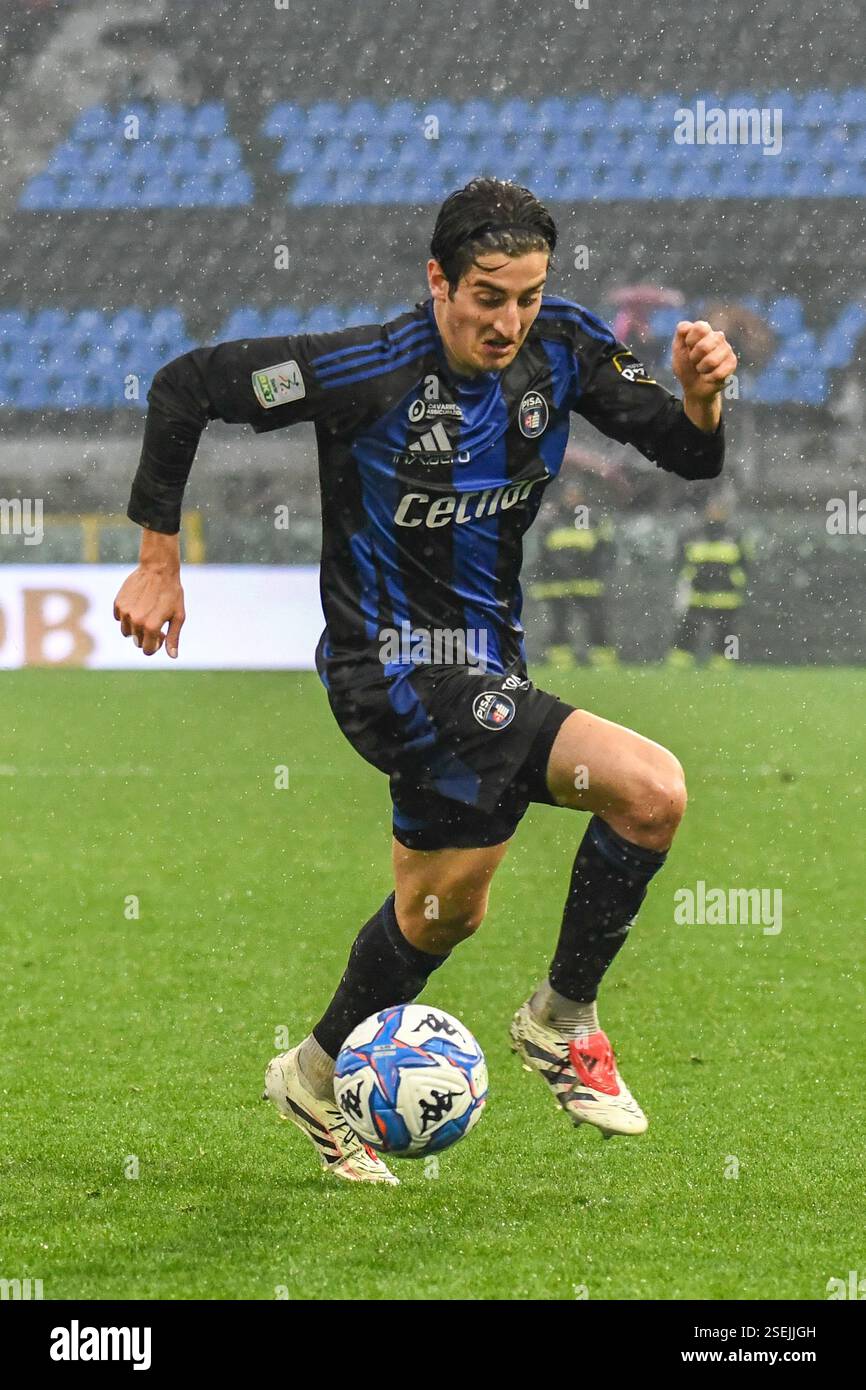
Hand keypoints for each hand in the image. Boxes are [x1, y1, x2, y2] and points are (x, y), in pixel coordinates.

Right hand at [113, 531, 184, 657]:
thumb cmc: (172, 593)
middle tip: (156, 621)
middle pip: (138, 642)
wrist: (158, 569)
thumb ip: (173, 638)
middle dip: (147, 636)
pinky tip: (138, 604)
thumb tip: (172, 657)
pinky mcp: (118, 604)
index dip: (156, 645)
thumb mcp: (178, 616)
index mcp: (151, 627)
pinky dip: (127, 616)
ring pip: (127, 632)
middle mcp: (136, 622)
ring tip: (146, 613)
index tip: (162, 634)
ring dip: (136, 627)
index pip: (148, 650)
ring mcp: (125, 613)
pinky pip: (120, 619)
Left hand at [672, 320, 737, 400]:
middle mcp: (718, 337)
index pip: (700, 327)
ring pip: (712, 361)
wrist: (694, 386)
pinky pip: (719, 373)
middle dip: (694, 358)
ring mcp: (726, 349)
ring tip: (701, 369)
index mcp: (705, 330)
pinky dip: (709, 378)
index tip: (687, 346)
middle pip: (704, 346)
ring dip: (701, 369)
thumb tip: (687, 327)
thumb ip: (681, 333)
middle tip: (694, 361)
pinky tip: (709, 376)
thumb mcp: (678, 349)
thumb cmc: (686, 365)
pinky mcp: (732, 363)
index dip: (690, 340)